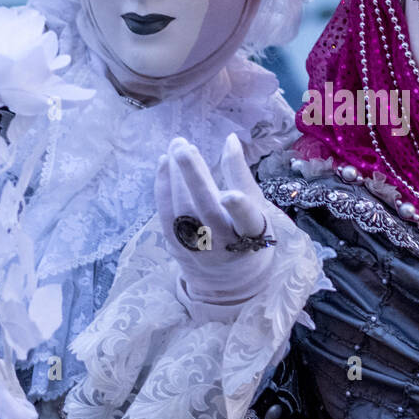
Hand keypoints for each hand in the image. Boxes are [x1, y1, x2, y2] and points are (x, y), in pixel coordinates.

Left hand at [156, 133, 275, 307]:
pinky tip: (164, 164)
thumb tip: (230, 138)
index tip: (230, 195)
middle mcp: (223, 243)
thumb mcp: (256, 206)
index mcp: (250, 234)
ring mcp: (197, 247)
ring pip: (183, 210)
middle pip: (206, 209)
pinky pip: (166, 214)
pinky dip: (163, 187)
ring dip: (176, 176)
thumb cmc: (247, 233)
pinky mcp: (178, 246)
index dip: (239, 208)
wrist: (231, 279)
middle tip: (183, 147)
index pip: (246, 220)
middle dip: (194, 177)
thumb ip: (240, 173)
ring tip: (176, 147)